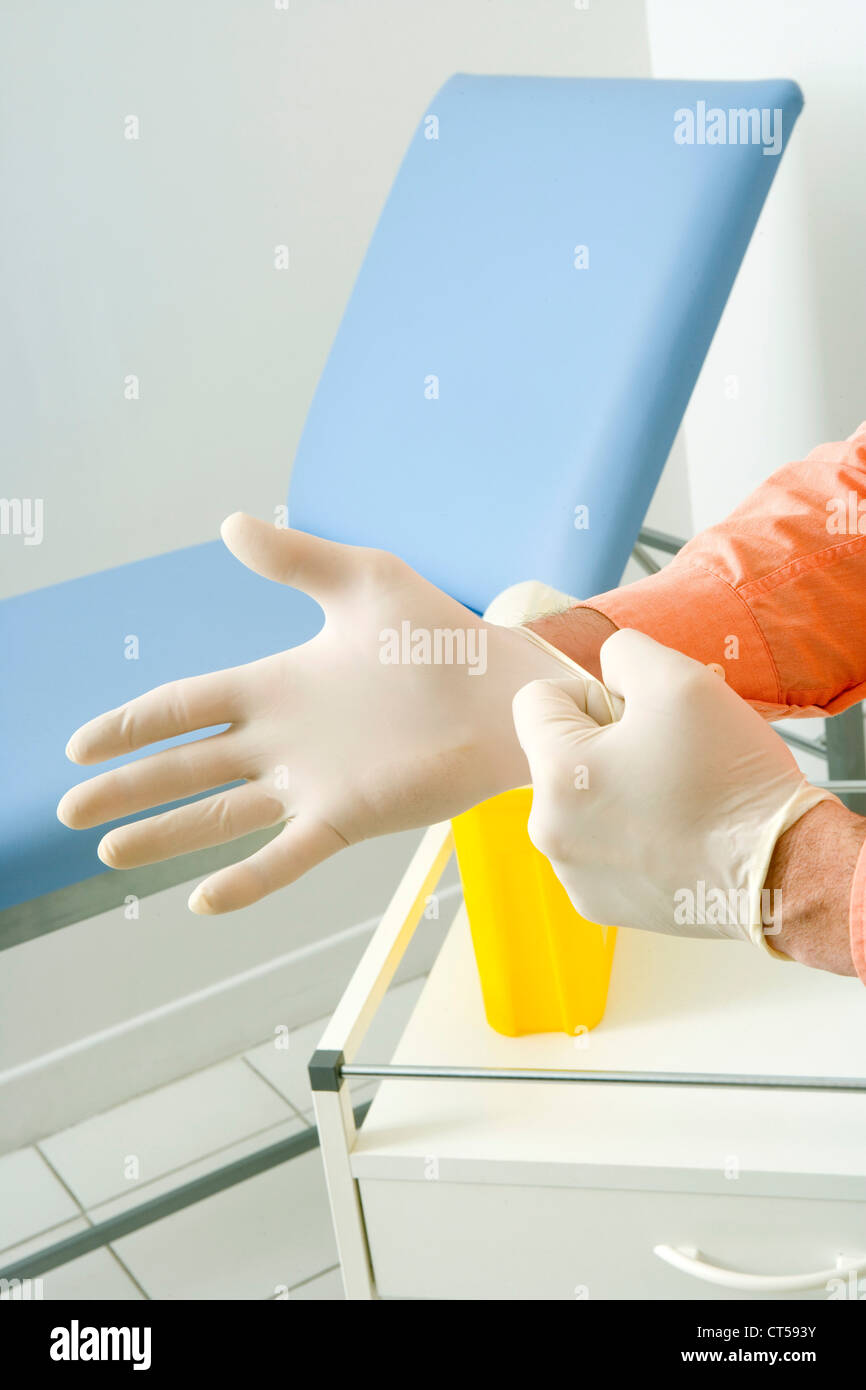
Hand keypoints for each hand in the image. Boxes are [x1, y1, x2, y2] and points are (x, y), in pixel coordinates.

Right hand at [58, 515, 615, 913]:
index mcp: (276, 685)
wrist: (503, 690)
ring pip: (220, 817)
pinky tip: (203, 902)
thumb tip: (229, 522)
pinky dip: (248, 880)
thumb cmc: (440, 634)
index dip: (132, 725)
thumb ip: (295, 558)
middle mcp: (283, 741)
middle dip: (128, 788)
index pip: (185, 707)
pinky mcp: (349, 816)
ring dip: (165, 834)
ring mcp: (312, 783)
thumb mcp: (362, 581)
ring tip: (109, 855)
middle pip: (185, 769)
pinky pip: (287, 855)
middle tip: (68, 811)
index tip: (80, 744)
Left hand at [512, 630, 832, 950]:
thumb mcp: (679, 678)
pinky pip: (596, 848)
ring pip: (576, 802)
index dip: (590, 694)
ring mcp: (571, 874)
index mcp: (555, 773)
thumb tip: (605, 674)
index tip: (638, 717)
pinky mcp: (597, 905)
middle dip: (603, 744)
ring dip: (614, 790)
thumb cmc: (731, 775)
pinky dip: (627, 836)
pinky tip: (674, 836)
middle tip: (667, 757)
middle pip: (556, 755)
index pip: (536, 701)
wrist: (784, 869)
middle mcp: (549, 832)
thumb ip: (623, 653)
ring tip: (675, 798)